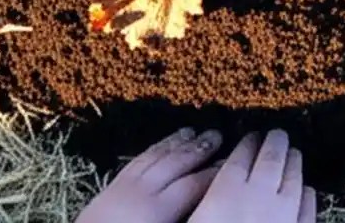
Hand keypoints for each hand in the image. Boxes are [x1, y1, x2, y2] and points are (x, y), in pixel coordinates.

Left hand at [76, 128, 222, 222]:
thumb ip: (181, 218)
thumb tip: (203, 207)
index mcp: (158, 210)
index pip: (193, 184)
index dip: (214, 172)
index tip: (232, 160)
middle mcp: (144, 191)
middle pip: (176, 162)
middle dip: (199, 148)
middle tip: (219, 134)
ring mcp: (126, 184)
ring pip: (156, 156)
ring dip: (177, 142)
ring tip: (194, 130)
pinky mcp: (112, 184)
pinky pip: (137, 158)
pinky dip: (153, 148)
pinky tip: (162, 143)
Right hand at [188, 130, 315, 222]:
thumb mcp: (195, 217)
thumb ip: (203, 199)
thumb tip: (211, 186)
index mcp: (226, 191)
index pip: (240, 157)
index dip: (247, 143)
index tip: (251, 135)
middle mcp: (258, 196)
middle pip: (270, 161)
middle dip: (275, 144)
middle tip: (278, 133)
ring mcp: (284, 215)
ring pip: (293, 180)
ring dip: (293, 163)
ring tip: (294, 152)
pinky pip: (307, 210)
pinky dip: (308, 197)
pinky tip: (308, 190)